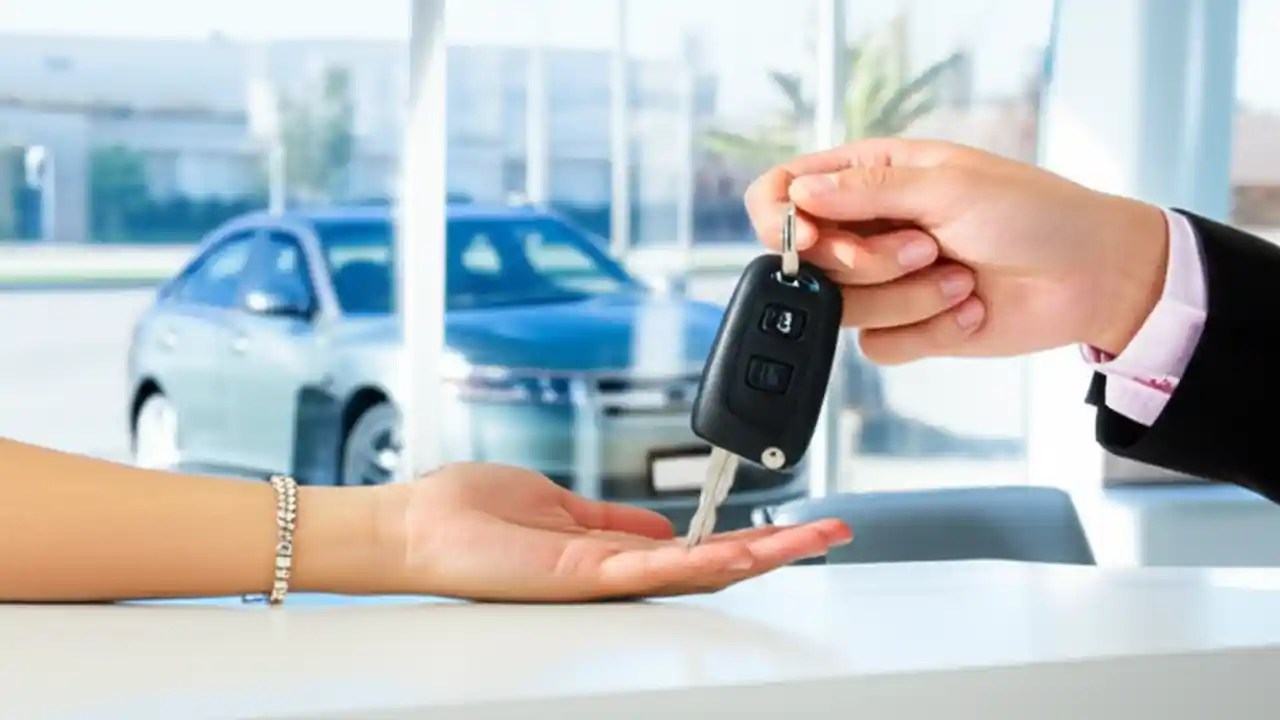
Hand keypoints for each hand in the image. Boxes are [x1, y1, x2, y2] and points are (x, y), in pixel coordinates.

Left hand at [370, 463, 850, 601]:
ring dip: (759, 556)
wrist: (413, 528)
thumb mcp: (558, 505)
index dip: (751, 538)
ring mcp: (602, 578)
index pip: (697, 547)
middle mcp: (615, 570)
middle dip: (776, 551)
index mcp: (611, 550)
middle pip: (713, 564)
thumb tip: (657, 524)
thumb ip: (610, 519)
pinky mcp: (581, 576)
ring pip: (698, 571)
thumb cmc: (470, 515)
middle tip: (833, 534)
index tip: (793, 525)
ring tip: (814, 540)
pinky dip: (704, 560)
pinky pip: (655, 568)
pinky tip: (745, 551)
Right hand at [744, 138, 1169, 361]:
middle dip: (868, 262)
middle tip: (925, 248)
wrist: (1093, 277)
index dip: (781, 218)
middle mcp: (869, 226)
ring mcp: (885, 279)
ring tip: (960, 278)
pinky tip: (967, 308)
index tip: (809, 240)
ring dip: (907, 298)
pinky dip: (926, 331)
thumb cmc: (1035, 214)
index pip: (784, 190)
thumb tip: (798, 196)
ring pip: (841, 308)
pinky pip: (878, 344)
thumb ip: (866, 190)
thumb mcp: (949, 185)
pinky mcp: (907, 325)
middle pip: (809, 261)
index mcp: (871, 175)